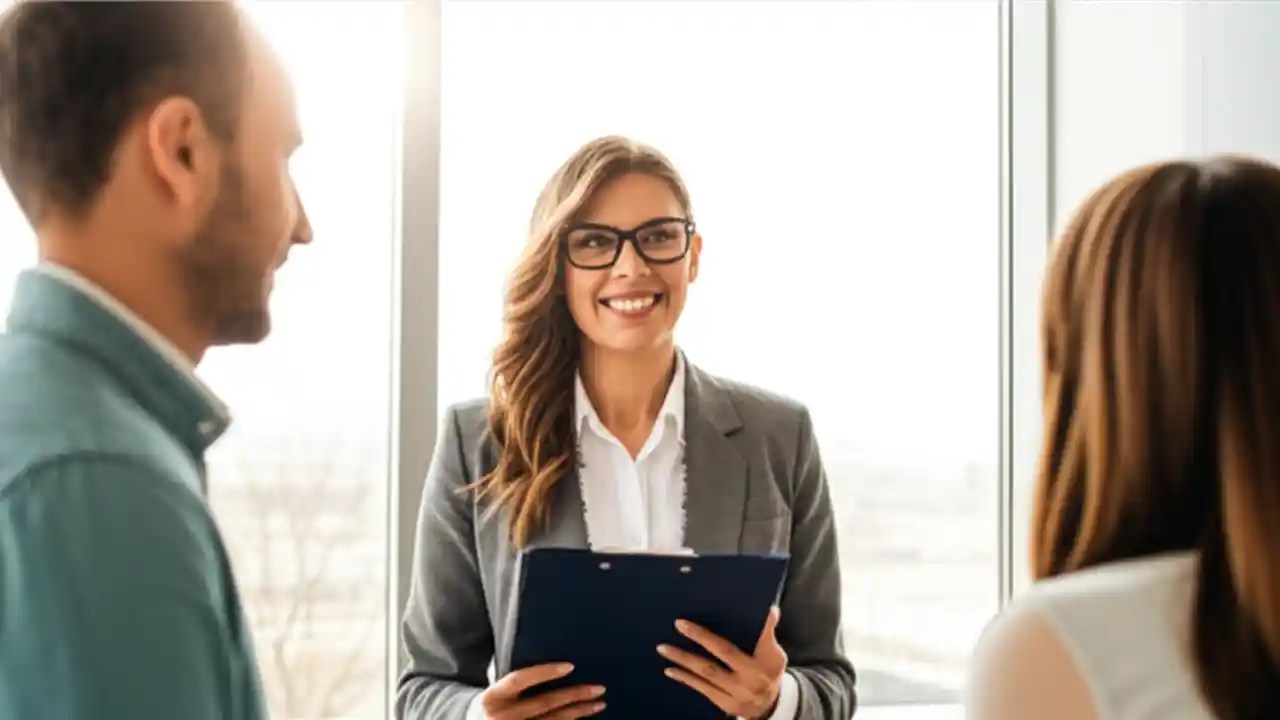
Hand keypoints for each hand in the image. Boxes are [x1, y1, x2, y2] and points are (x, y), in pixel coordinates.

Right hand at [478, 662, 605, 719]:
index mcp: (493, 697)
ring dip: (579, 712)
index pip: (520, 679)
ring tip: (599, 703)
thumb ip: (514, 683)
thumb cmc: (490, 708)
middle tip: (598, 688)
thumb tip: (547, 662)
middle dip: (574, 695)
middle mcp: (502, 716)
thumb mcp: (494, 693)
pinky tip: (583, 718)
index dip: (545, 672)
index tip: (570, 666)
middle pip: (545, 703)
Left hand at [658, 606, 787, 719]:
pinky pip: (702, 689)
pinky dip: (686, 679)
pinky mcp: (724, 705)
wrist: (771, 706)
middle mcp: (743, 684)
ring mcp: (733, 696)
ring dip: (682, 662)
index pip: (725, 650)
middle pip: (710, 665)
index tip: (682, 623)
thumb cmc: (770, 672)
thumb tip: (770, 610)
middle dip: (689, 647)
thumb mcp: (776, 654)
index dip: (703, 637)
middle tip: (675, 628)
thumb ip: (769, 633)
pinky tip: (671, 670)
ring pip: (704, 676)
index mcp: (756, 669)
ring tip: (664, 649)